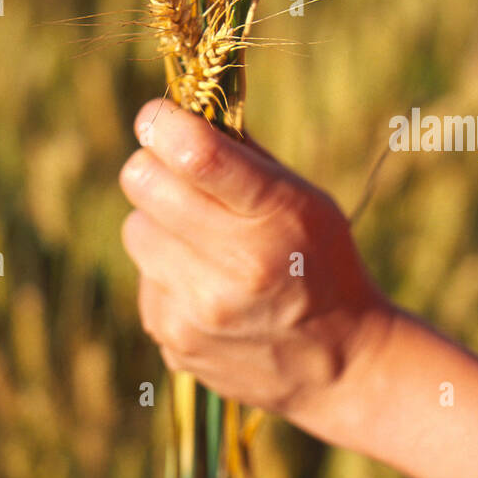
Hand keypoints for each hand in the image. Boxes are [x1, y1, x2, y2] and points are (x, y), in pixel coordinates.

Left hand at [119, 98, 393, 425]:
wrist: (342, 366)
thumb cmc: (321, 262)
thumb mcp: (305, 199)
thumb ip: (243, 156)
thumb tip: (182, 111)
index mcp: (275, 218)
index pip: (196, 156)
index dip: (163, 124)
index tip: (156, 117)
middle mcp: (235, 267)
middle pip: (143, 184)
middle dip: (152, 168)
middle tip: (173, 173)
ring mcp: (199, 311)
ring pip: (135, 229)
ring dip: (159, 224)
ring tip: (201, 240)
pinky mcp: (174, 339)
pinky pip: (145, 278)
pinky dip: (167, 273)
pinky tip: (206, 287)